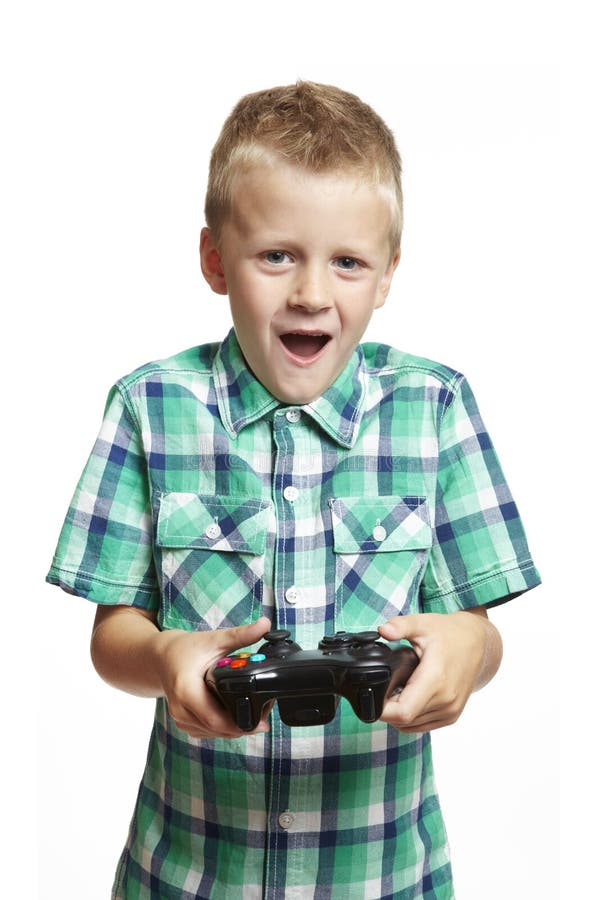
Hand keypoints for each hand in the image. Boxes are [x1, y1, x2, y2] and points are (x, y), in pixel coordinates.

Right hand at [155, 616, 271, 738]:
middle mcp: (180, 709)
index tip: (262, 723)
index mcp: (186, 691)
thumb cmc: (186, 649)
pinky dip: (222, 727)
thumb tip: (265, 624)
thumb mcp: (214, 639)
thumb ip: (241, 635)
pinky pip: (206, 732)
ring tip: (253, 715)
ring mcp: (180, 718)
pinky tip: (234, 716)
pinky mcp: (184, 722)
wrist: (162, 657)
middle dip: (243, 726)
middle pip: (217, 729)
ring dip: (233, 728)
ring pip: (213, 733)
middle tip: (265, 717)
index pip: (215, 719)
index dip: (240, 724)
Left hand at [378, 608, 499, 732]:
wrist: (477, 643)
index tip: (374, 692)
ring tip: (398, 689)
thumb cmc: (450, 633)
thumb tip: (383, 630)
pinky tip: (409, 696)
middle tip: (384, 687)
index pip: (402, 712)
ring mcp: (450, 710)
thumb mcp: (423, 623)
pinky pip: (424, 725)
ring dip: (399, 714)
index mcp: (436, 680)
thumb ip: (401, 626)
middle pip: (404, 721)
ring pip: (413, 726)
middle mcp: (446, 700)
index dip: (382, 708)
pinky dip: (412, 716)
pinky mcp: (452, 715)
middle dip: (387, 709)